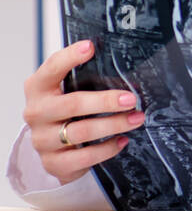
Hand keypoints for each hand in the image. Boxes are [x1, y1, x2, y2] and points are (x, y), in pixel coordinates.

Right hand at [22, 40, 145, 182]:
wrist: (51, 148)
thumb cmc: (63, 112)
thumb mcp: (65, 91)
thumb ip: (81, 78)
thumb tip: (117, 64)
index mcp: (38, 88)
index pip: (51, 68)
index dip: (70, 57)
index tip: (91, 47)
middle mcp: (37, 112)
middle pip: (73, 104)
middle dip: (106, 101)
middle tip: (131, 99)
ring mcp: (43, 139)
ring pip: (82, 131)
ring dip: (114, 124)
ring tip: (136, 119)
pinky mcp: (53, 162)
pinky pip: (84, 157)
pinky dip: (107, 149)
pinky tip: (122, 140)